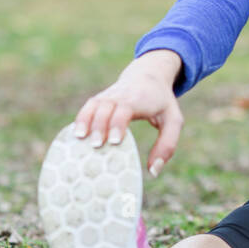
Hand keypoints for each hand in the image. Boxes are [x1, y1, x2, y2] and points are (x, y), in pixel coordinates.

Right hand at [73, 51, 184, 176]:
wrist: (148, 75)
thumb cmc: (162, 103)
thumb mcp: (174, 121)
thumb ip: (167, 145)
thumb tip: (153, 172)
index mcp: (140, 99)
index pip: (126, 108)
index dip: (119, 123)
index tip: (116, 141)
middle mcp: (121, 95)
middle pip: (106, 106)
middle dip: (100, 125)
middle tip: (97, 146)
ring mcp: (108, 96)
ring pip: (93, 105)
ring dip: (85, 120)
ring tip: (79, 139)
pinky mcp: (99, 99)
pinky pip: (87, 108)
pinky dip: (80, 119)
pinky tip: (74, 135)